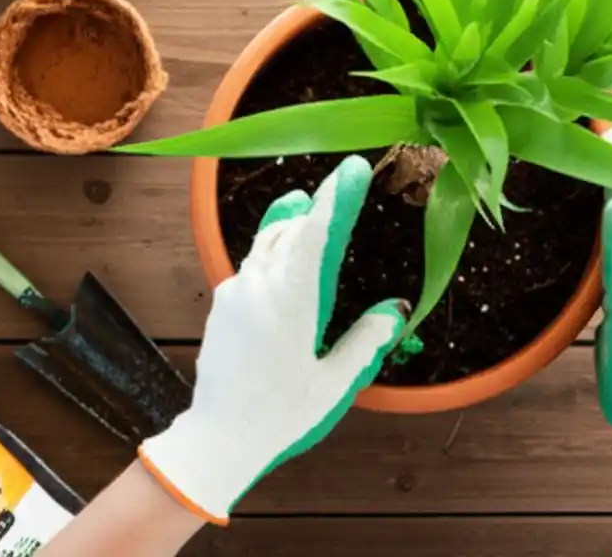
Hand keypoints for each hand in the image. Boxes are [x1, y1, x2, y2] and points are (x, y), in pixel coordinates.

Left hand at [138, 155, 406, 523]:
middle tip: (342, 187)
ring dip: (292, 227)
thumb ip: (366, 341)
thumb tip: (392, 311)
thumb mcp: (335, 383)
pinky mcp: (223, 308)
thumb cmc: (280, 417)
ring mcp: (235, 295)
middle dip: (318, 209)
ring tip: (308, 210)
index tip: (354, 169)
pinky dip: (273, 252)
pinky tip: (284, 261)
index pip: (317, 232)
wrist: (219, 441)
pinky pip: (252, 265)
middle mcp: (258, 287)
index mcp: (291, 300)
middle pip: (291, 230)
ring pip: (267, 244)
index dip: (337, 196)